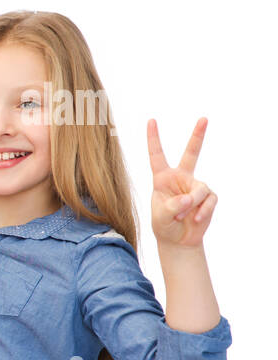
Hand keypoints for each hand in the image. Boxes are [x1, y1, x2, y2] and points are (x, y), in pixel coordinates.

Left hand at [147, 118, 215, 247]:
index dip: (154, 138)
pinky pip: (209, 201)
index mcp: (162, 178)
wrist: (178, 240)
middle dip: (198, 135)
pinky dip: (202, 212)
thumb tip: (190, 198)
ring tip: (184, 217)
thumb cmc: (164, 225)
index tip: (151, 120)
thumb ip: (174, 206)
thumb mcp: (161, 217)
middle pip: (191, 153)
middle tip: (204, 119)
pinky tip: (196, 220)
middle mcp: (180, 178)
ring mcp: (196, 186)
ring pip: (200, 189)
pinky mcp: (209, 196)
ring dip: (192, 206)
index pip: (157, 155)